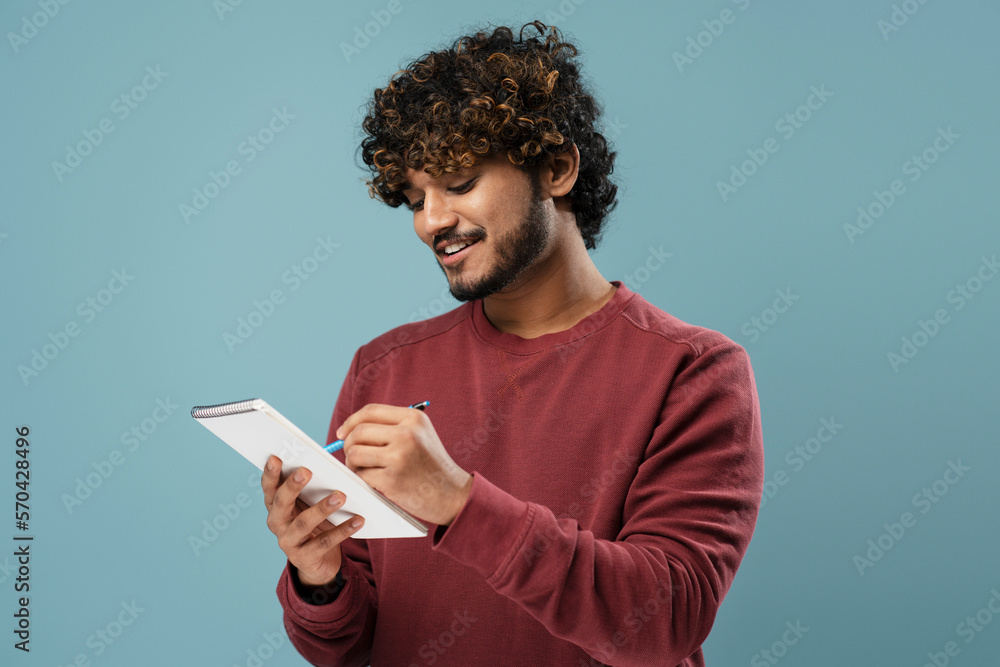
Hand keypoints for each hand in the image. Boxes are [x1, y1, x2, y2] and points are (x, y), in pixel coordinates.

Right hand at [261, 455, 364, 586]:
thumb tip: (328, 465)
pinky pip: (325, 542)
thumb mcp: (308, 505)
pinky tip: (358, 520)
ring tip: (340, 496)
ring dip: (322, 508)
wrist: (319, 561)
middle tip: (307, 471)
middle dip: (292, 486)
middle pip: (281, 503)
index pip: (270, 488)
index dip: (270, 473)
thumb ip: (311, 488)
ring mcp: (289, 542)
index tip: (276, 457)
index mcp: (276, 506)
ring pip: (303, 523)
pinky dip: (343, 530)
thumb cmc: (315, 523)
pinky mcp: (304, 558)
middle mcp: (278, 523)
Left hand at [337, 403, 472, 525]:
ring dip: (353, 463)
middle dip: (348, 444)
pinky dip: (362, 478)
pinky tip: (374, 481)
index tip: (343, 433)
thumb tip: (350, 429)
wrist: (453, 494)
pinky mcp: (392, 479)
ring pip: (355, 453)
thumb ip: (391, 427)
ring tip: (364, 469)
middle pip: (359, 432)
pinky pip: (362, 474)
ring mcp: (399, 457)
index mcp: (413, 419)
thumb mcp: (420, 435)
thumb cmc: (431, 466)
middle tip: (352, 456)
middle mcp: (407, 434)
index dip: (351, 421)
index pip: (370, 411)